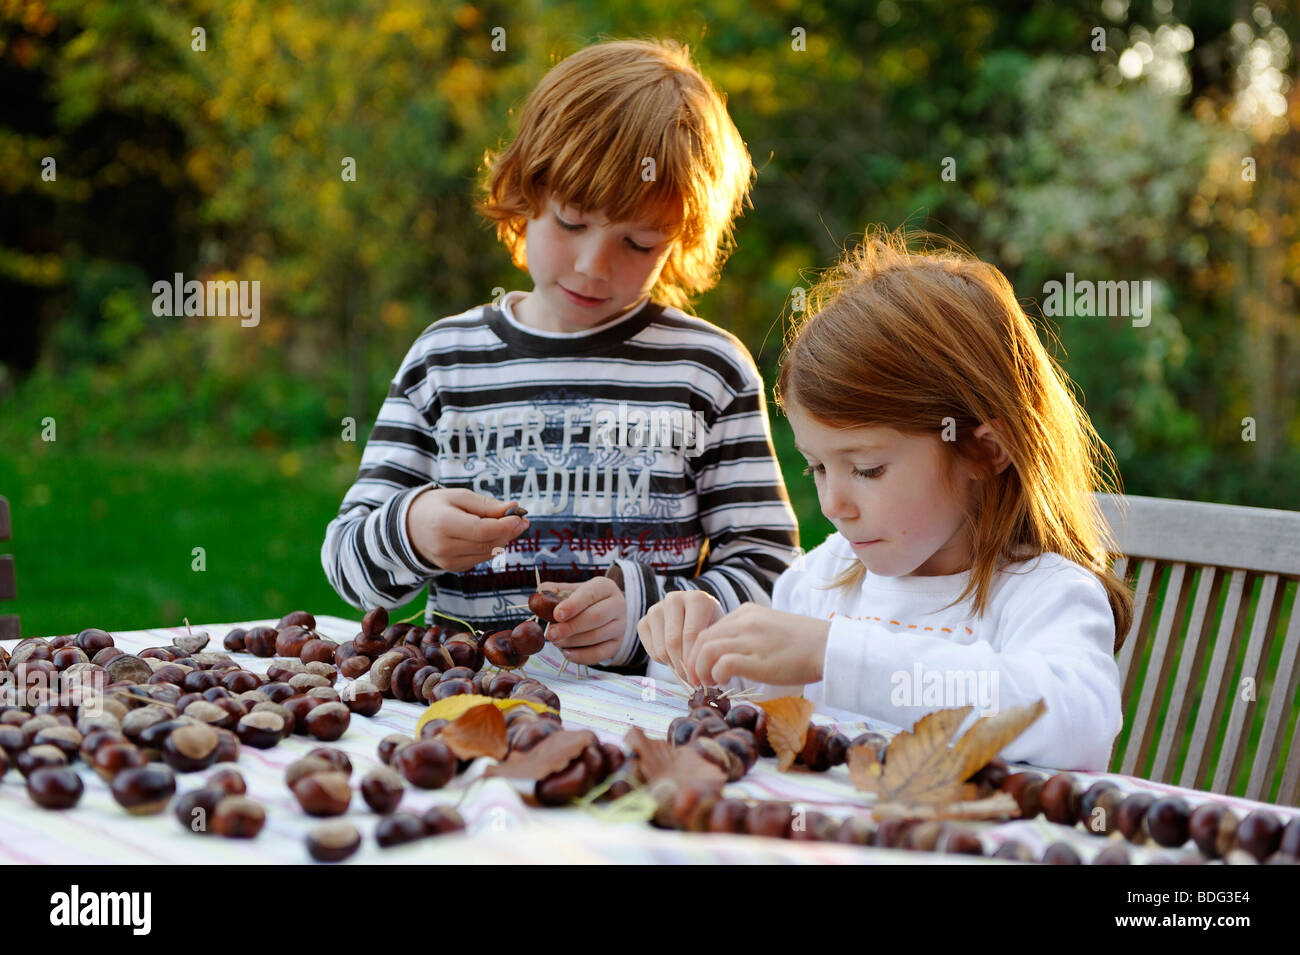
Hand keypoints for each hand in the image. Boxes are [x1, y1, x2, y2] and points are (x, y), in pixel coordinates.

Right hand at [406, 488, 528, 572]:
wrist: (409, 527)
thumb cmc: (435, 506)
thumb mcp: (458, 496)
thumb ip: (485, 504)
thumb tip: (513, 508)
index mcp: (444, 524)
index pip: (482, 531)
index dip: (505, 525)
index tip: (519, 516)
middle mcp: (445, 547)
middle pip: (488, 544)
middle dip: (509, 532)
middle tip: (521, 519)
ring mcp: (448, 561)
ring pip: (488, 554)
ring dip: (503, 540)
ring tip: (510, 524)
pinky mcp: (453, 568)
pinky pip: (480, 559)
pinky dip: (491, 547)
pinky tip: (493, 534)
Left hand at [540, 576, 626, 664]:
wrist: (605, 611)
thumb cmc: (583, 600)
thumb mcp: (571, 590)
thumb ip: (553, 591)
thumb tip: (539, 598)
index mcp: (605, 587)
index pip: (591, 594)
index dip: (573, 605)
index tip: (557, 615)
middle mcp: (617, 605)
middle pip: (596, 617)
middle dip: (571, 627)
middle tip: (551, 633)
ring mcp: (620, 626)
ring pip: (596, 636)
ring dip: (572, 642)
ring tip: (556, 642)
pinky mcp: (617, 644)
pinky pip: (600, 654)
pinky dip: (582, 656)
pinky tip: (567, 653)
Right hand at [636, 591, 723, 686]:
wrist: (697, 618)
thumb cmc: (711, 628)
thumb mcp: (718, 634)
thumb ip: (712, 650)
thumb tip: (707, 679)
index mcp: (697, 598)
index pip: (691, 634)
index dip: (694, 660)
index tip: (701, 678)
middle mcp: (674, 598)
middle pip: (673, 642)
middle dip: (682, 666)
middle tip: (691, 679)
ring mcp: (656, 608)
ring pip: (661, 648)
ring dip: (673, 665)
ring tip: (685, 667)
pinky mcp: (643, 621)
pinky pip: (650, 650)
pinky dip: (662, 660)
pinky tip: (673, 656)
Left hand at [683, 603, 829, 686]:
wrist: (830, 647)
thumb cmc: (804, 643)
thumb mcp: (770, 628)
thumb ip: (749, 634)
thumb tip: (729, 655)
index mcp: (747, 612)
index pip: (710, 629)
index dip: (699, 651)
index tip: (701, 667)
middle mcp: (745, 621)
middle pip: (701, 639)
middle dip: (693, 662)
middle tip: (698, 680)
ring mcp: (750, 639)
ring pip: (706, 650)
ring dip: (701, 670)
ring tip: (708, 684)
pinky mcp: (757, 659)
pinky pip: (722, 664)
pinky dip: (716, 675)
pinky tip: (723, 683)